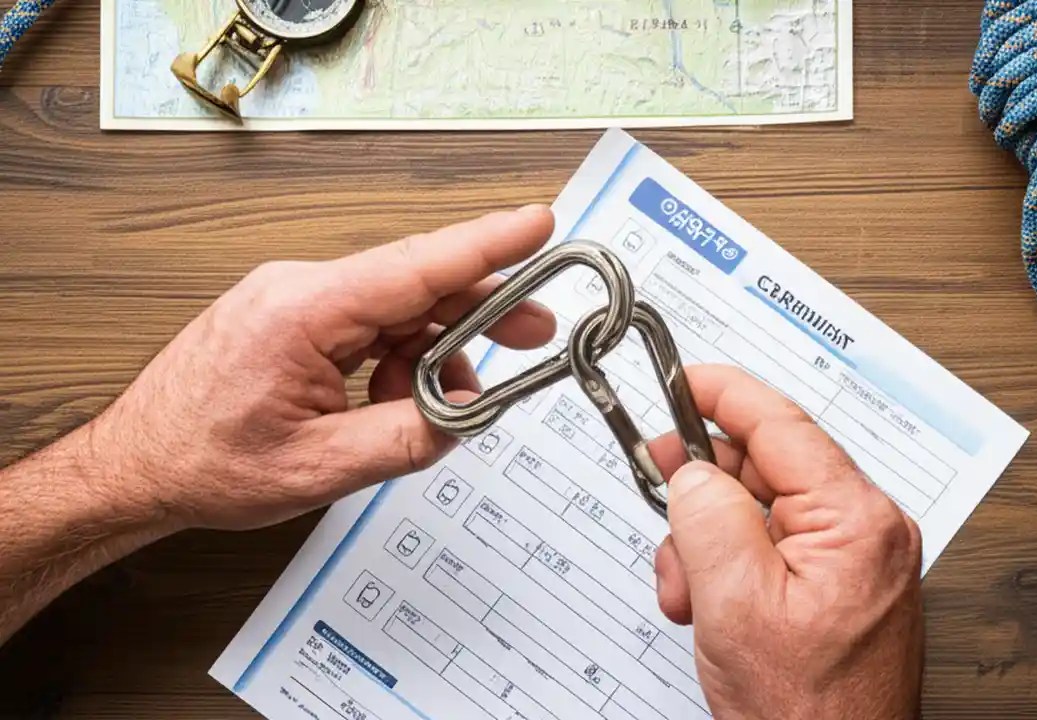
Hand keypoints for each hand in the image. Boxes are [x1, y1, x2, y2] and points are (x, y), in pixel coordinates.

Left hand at [88, 206, 556, 532]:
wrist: (136, 469)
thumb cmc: (199, 462)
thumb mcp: (318, 467)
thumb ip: (405, 439)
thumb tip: (464, 415)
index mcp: (301, 312)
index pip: (414, 266)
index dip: (486, 245)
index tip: (537, 224)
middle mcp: (298, 290)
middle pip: (415, 284)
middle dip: (479, 310)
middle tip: (533, 332)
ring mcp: (294, 302)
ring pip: (396, 310)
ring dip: (432, 354)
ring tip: (441, 406)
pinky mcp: (294, 320)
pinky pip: (368, 327)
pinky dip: (398, 362)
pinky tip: (396, 402)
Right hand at [648, 366, 923, 719]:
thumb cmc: (805, 713)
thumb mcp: (735, 604)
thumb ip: (708, 518)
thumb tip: (694, 470)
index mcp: (857, 521)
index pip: (781, 424)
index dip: (723, 394)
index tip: (683, 379)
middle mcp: (868, 531)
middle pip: (767, 467)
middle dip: (704, 491)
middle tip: (661, 492)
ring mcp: (856, 560)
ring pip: (761, 510)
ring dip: (709, 541)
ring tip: (691, 592)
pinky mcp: (841, 585)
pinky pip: (774, 547)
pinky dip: (730, 567)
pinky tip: (710, 606)